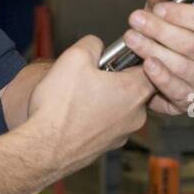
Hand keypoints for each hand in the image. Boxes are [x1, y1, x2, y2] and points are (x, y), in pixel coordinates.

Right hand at [27, 36, 152, 178]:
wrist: (42, 149)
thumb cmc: (60, 106)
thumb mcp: (75, 56)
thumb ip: (94, 43)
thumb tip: (97, 46)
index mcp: (135, 91)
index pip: (152, 66)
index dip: (133, 55)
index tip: (115, 53)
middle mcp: (136, 116)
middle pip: (134, 86)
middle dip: (115, 76)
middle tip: (92, 72)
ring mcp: (122, 135)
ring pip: (119, 106)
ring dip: (104, 96)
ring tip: (79, 93)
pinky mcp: (106, 147)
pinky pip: (106, 123)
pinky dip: (95, 115)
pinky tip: (75, 112)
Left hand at [124, 0, 193, 115]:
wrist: (157, 66)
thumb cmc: (166, 36)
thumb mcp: (163, 12)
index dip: (181, 14)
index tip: (158, 8)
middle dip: (161, 31)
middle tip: (136, 21)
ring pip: (185, 67)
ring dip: (155, 52)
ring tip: (134, 41)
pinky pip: (181, 92)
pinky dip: (162, 79)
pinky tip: (148, 66)